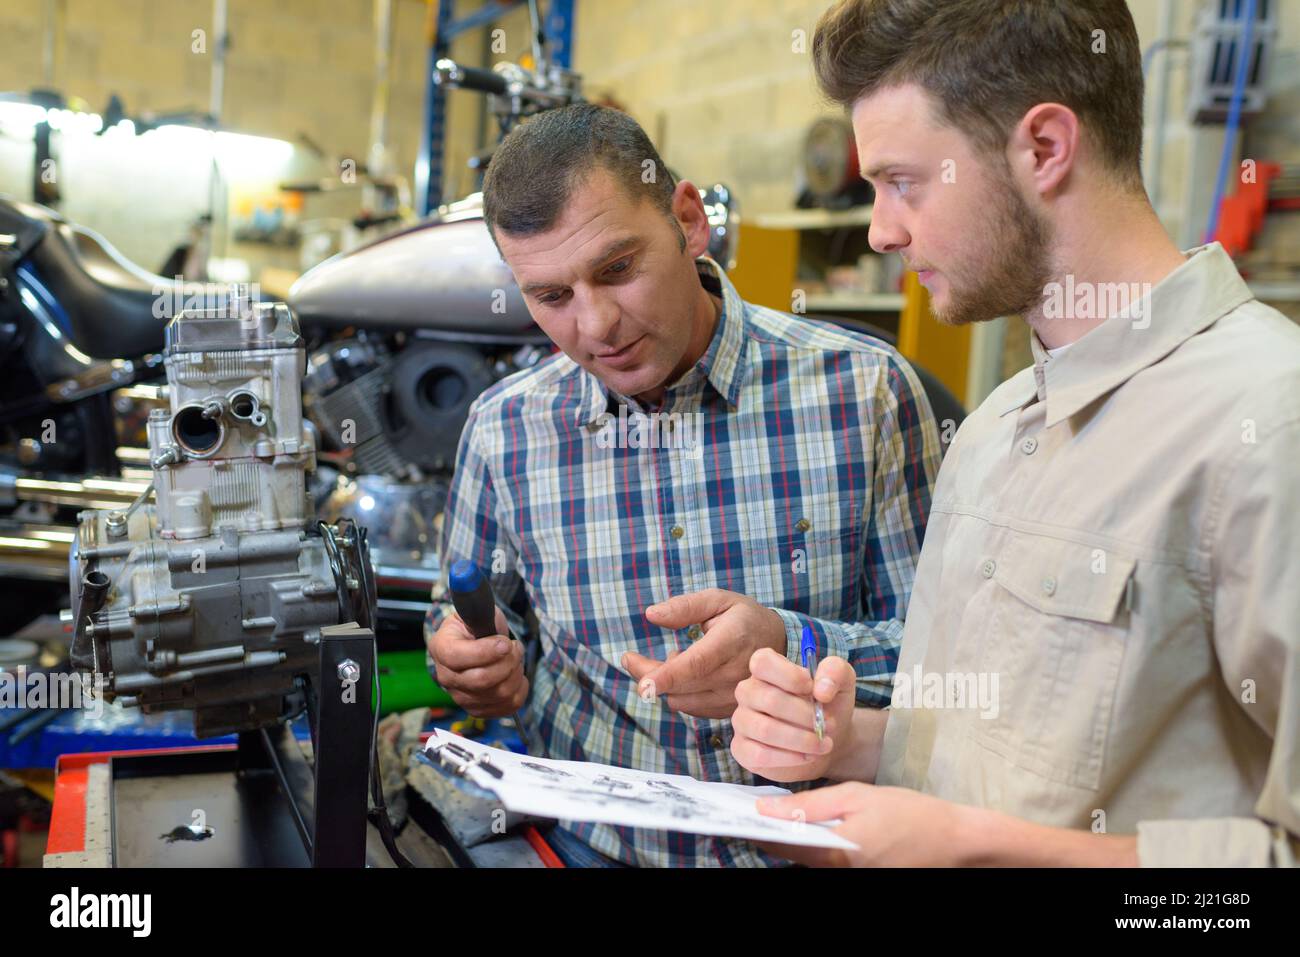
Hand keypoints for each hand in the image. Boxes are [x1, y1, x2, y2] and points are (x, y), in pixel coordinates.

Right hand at [427, 607, 527, 717]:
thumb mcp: (475, 610)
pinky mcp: (479, 709)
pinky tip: (515, 674)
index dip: (485, 652)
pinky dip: (520, 688)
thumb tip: (466, 574)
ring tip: (514, 657)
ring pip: (498, 693)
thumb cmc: (475, 627)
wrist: (475, 646)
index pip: (457, 657)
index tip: (505, 642)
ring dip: (516, 672)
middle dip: (508, 661)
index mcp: (441, 648)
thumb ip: (473, 598)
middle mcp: (446, 677)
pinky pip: (508, 706)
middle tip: (514, 646)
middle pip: (481, 680)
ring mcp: (461, 696)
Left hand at [621, 589, 785, 718]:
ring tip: (676, 657)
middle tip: (630, 658)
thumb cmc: (744, 618)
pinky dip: (680, 692)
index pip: (697, 664)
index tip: (643, 684)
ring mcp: (734, 697)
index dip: (668, 675)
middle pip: (680, 685)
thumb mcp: (719, 600)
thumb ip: (685, 606)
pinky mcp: (730, 711)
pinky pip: (691, 708)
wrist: (781, 646)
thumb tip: (651, 614)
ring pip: (681, 700)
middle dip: (647, 673)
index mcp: (731, 642)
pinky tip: (689, 674)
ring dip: (666, 683)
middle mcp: (735, 675)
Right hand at [730, 648, 856, 781]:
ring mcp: (742, 721)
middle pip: (769, 700)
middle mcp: (748, 692)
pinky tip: (807, 756)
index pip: (762, 662)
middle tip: (829, 725)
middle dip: (806, 716)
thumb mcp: (841, 680)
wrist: (827, 738)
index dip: (790, 676)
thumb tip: (821, 689)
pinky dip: (789, 758)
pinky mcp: (743, 749)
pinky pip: (759, 754)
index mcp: (766, 669)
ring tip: (823, 744)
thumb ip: (835, 671)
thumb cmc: (829, 705)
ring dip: (801, 740)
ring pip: (765, 730)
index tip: (813, 689)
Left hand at [754, 782, 972, 866]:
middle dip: (771, 832)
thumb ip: (809, 805)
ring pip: (808, 858)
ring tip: (776, 812)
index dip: (755, 829)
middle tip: (752, 808)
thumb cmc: (907, 812)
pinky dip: (813, 843)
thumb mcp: (856, 797)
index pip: (780, 846)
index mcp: (835, 853)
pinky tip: (809, 823)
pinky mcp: (859, 874)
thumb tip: (766, 808)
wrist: (952, 839)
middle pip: (791, 855)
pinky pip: (826, 860)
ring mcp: (849, 876)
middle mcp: (838, 872)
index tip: (736, 814)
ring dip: (791, 838)